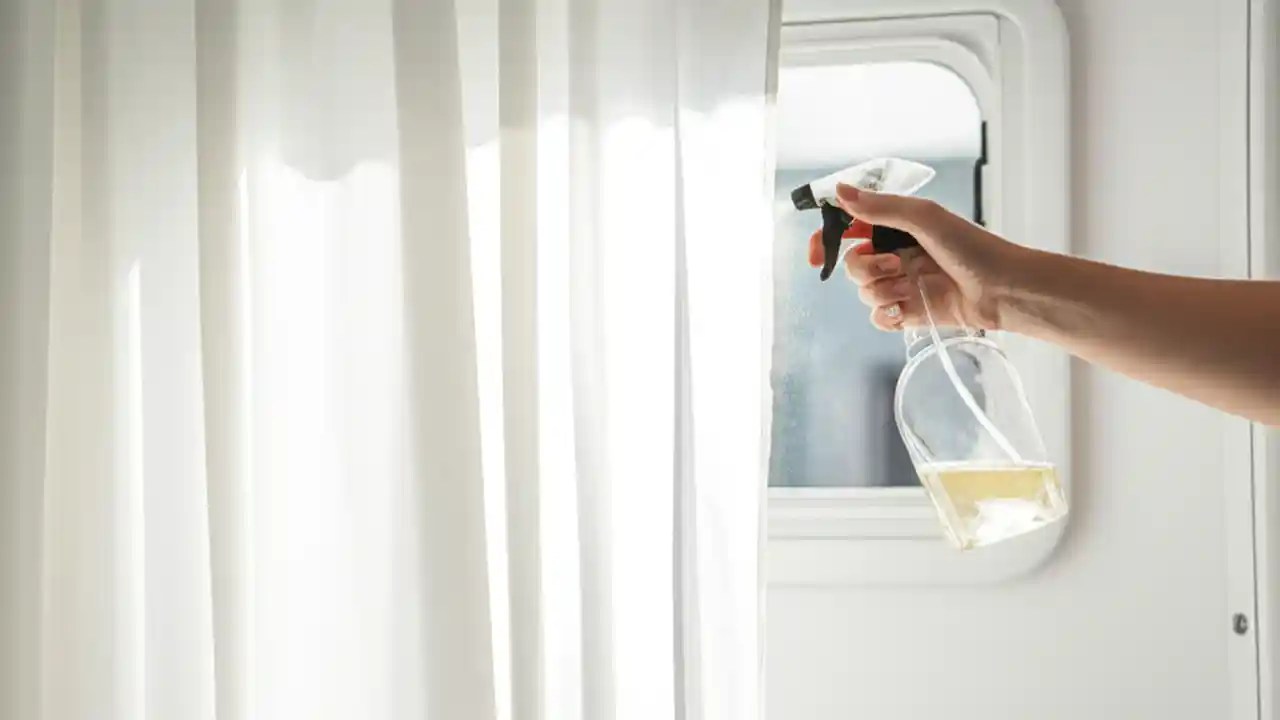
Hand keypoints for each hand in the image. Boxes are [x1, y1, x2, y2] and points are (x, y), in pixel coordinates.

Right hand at [807, 183, 1024, 331]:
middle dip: (865, 269)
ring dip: (881, 291)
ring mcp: (903, 284)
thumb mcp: (925, 218)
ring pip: (864, 292)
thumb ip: (880, 207)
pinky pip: (878, 317)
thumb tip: (839, 191)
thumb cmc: (973, 248)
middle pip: (851, 264)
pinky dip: (885, 316)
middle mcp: (896, 254)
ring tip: (910, 288)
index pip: (848, 229)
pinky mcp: (910, 312)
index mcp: (896, 227)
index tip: (817, 256)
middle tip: (895, 266)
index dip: (826, 240)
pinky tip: (902, 312)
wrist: (1004, 289)